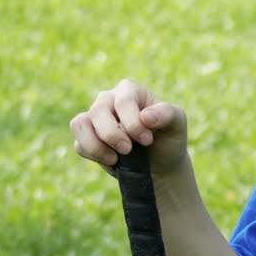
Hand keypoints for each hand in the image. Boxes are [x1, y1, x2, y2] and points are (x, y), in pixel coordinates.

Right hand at [70, 79, 187, 176]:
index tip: (147, 140)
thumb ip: (167, 114)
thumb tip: (146, 117)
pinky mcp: (87, 138)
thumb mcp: (177, 125)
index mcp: (130, 91)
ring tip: (116, 158)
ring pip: (80, 124)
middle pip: (98, 110)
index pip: (123, 101)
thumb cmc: (168, 139)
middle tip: (129, 150)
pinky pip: (78, 143)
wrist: (160, 164)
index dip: (133, 123)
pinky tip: (112, 161)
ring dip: (96, 145)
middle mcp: (108, 99)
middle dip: (113, 134)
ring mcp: (95, 118)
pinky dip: (93, 154)